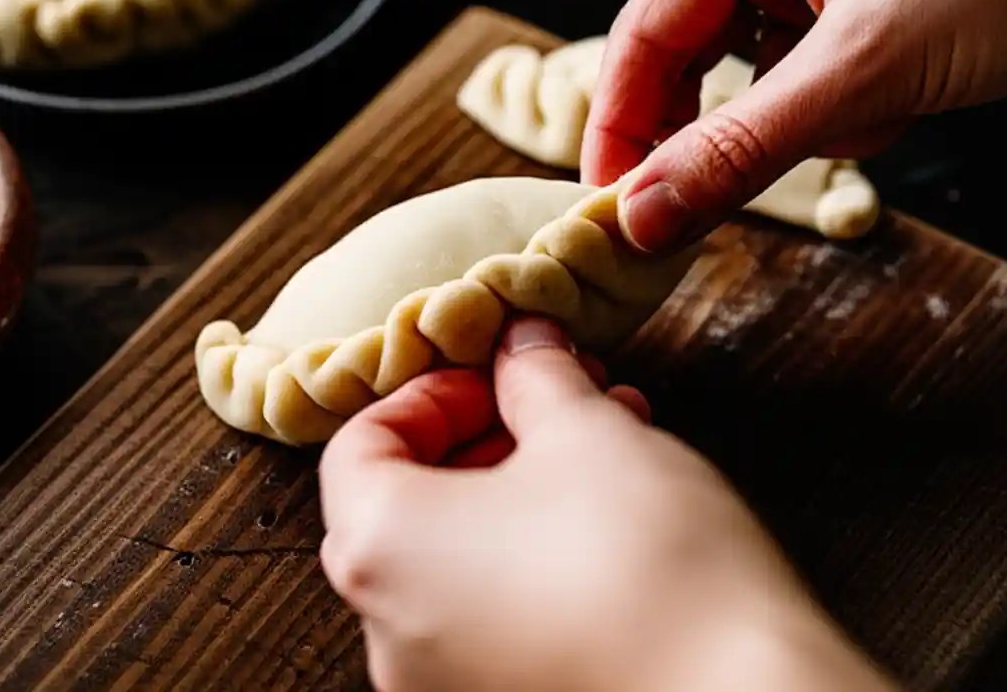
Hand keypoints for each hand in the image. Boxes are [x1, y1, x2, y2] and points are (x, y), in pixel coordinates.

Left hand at [318, 317, 895, 691]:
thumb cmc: (646, 565)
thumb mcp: (587, 435)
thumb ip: (536, 378)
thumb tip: (522, 347)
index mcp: (377, 547)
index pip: (360, 444)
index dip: (433, 392)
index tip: (497, 374)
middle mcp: (386, 628)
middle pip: (407, 503)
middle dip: (488, 435)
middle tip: (557, 399)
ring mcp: (437, 682)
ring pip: (456, 562)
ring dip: (518, 493)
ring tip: (604, 449)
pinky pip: (489, 618)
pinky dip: (528, 561)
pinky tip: (607, 523)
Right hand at [582, 0, 1006, 252]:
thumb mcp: (868, 66)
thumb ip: (744, 146)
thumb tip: (645, 216)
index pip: (640, 38)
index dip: (620, 130)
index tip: (613, 214)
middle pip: (687, 61)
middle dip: (719, 131)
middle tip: (701, 209)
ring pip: (752, 79)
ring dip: (799, 123)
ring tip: (869, 114)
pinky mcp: (854, 11)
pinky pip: (807, 81)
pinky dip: (843, 112)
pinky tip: (894, 105)